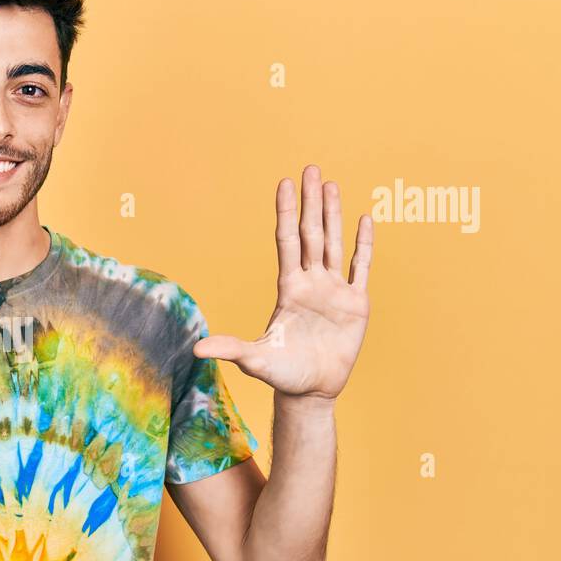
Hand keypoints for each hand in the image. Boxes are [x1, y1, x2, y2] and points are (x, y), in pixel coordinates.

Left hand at [194, 165, 373, 401]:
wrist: (311, 391)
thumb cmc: (282, 375)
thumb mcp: (254, 359)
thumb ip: (230, 349)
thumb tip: (196, 349)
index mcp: (288, 288)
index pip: (287, 241)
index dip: (286, 213)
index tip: (284, 183)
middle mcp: (311, 282)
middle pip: (311, 234)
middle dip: (310, 202)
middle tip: (311, 169)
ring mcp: (334, 290)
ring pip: (334, 243)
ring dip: (334, 214)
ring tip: (331, 184)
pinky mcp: (356, 303)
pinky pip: (361, 267)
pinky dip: (364, 245)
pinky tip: (365, 220)